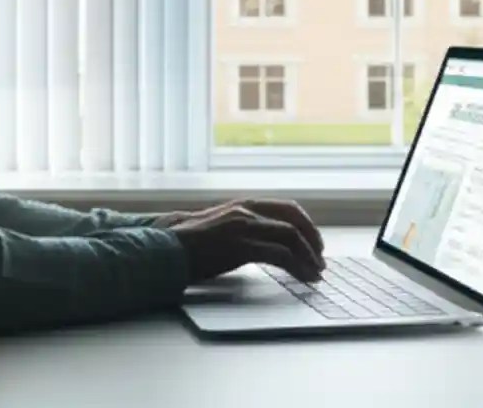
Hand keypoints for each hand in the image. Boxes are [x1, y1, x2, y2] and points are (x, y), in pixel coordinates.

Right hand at [167, 199, 325, 283]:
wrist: (162, 249)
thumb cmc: (184, 243)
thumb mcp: (216, 226)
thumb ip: (238, 227)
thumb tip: (258, 241)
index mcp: (242, 205)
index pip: (285, 207)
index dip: (306, 224)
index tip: (315, 241)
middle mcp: (246, 211)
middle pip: (294, 219)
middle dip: (313, 239)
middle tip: (320, 259)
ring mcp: (244, 227)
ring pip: (291, 237)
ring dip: (309, 257)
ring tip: (315, 273)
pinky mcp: (241, 247)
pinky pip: (280, 255)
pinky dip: (298, 267)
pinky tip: (304, 278)